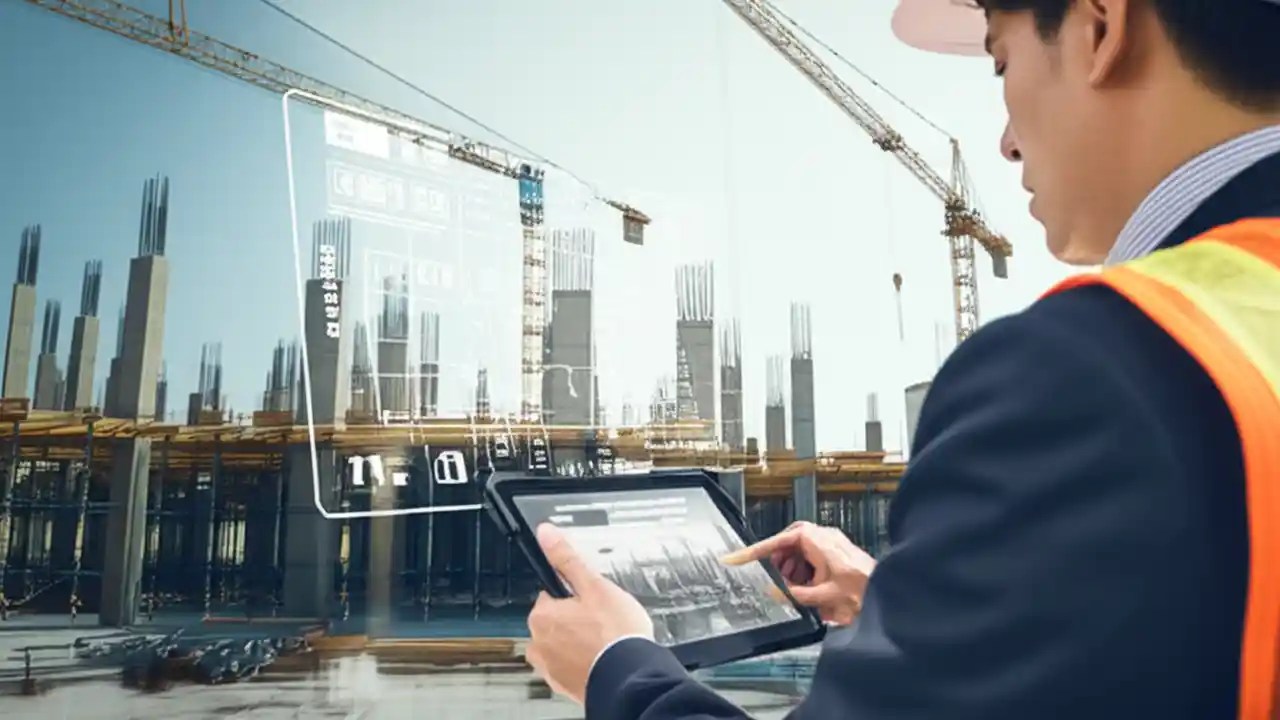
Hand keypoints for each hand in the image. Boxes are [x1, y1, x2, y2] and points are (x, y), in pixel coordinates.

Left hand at [525, 523, 653, 704]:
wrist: (630, 678)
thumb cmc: (615, 635)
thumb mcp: (594, 585)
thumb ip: (568, 559)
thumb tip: (546, 534)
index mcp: (541, 616)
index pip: (551, 595)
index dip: (574, 596)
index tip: (591, 601)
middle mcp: (538, 644)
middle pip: (555, 621)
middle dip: (575, 620)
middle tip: (602, 621)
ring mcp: (550, 668)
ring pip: (562, 645)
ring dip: (578, 643)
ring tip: (605, 642)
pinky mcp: (564, 685)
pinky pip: (570, 667)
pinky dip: (583, 663)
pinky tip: (602, 659)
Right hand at [722, 521, 875, 625]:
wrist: (891, 592)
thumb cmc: (864, 590)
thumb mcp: (823, 596)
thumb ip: (794, 594)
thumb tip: (775, 592)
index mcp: (817, 540)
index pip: (778, 541)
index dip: (755, 550)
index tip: (737, 557)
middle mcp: (824, 537)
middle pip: (788, 542)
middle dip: (778, 560)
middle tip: (771, 576)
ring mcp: (833, 543)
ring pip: (800, 549)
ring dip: (792, 567)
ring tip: (792, 587)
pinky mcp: (839, 553)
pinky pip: (813, 555)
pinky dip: (804, 570)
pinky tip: (807, 587)